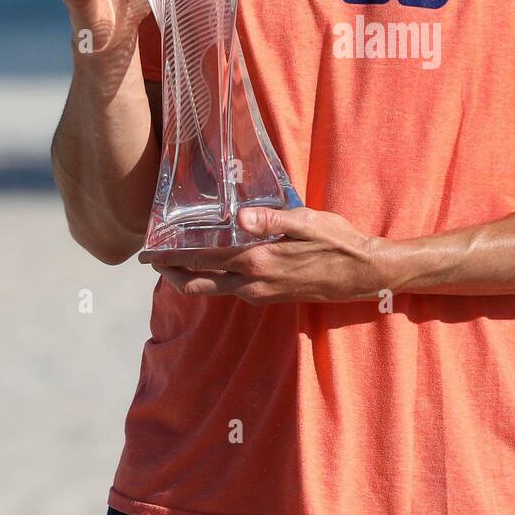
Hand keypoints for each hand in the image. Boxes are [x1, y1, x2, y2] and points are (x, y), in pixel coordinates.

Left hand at [139, 206, 386, 304]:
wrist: (364, 274)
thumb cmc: (339, 243)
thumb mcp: (307, 222)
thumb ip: (271, 219)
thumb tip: (239, 217)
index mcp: (258, 261)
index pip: (203, 260)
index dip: (172, 257)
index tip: (149, 254)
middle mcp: (254, 283)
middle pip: (199, 285)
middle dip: (172, 275)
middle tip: (152, 263)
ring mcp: (262, 294)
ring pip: (215, 290)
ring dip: (192, 278)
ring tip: (177, 262)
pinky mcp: (272, 297)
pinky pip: (232, 290)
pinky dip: (214, 280)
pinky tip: (214, 267)